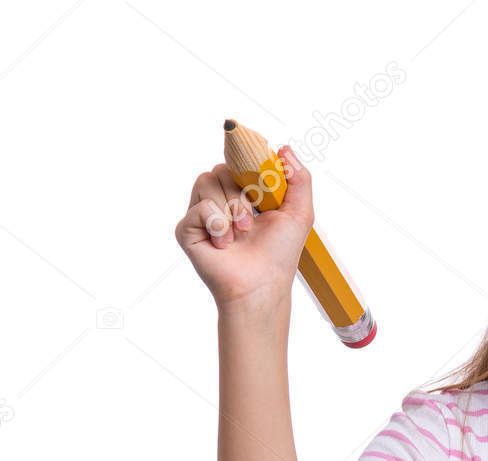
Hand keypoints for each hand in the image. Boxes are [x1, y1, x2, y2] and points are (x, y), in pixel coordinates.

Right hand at [172, 146, 314, 308]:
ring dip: (231, 209)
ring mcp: (202, 214)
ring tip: (240, 234)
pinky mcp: (188, 229)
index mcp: (244, 193)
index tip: (258, 174)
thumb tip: (284, 148)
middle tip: (251, 222)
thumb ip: (298, 179)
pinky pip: (199, 207)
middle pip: (221, 168)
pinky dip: (216, 223)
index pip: (237, 161)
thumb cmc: (279, 255)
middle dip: (241, 193)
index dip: (245, 161)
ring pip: (207, 181)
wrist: (261, 285)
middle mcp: (220, 200)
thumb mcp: (299, 213)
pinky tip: (223, 243)